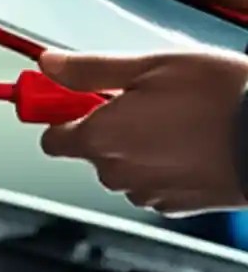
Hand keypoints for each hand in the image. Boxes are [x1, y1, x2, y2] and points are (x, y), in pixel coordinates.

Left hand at [39, 49, 247, 215]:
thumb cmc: (221, 98)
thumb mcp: (152, 65)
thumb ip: (92, 69)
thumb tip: (50, 65)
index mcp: (100, 138)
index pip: (51, 138)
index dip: (61, 115)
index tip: (73, 99)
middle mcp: (114, 173)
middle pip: (91, 152)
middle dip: (108, 127)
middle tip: (143, 101)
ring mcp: (144, 193)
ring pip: (124, 168)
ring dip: (139, 147)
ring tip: (179, 121)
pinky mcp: (174, 206)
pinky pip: (154, 183)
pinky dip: (166, 166)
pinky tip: (193, 144)